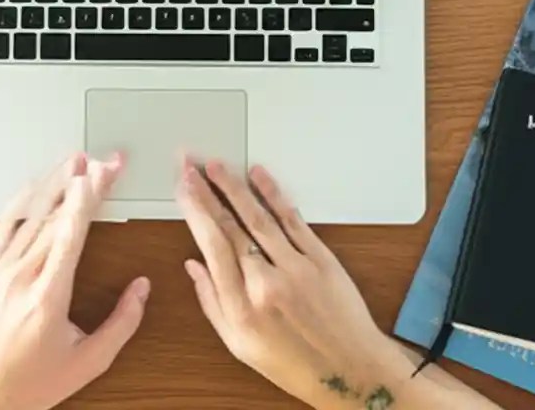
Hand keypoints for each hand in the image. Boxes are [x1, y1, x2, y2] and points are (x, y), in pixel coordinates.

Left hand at [0, 154, 149, 409]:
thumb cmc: (30, 384)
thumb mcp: (88, 362)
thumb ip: (121, 324)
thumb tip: (141, 290)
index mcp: (47, 296)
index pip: (70, 233)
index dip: (87, 198)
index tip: (101, 174)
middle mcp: (20, 277)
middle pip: (55, 216)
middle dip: (82, 184)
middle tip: (104, 162)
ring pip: (29, 216)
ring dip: (53, 185)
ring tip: (73, 161)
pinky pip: (2, 227)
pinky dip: (20, 202)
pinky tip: (33, 187)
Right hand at [177, 159, 492, 408]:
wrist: (351, 370)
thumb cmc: (295, 363)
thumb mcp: (239, 345)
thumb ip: (212, 302)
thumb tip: (193, 265)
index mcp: (241, 307)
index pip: (211, 246)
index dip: (194, 211)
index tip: (182, 187)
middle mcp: (266, 284)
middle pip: (229, 226)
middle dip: (205, 191)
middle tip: (189, 164)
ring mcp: (296, 268)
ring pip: (258, 218)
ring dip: (234, 187)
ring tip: (216, 165)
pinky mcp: (321, 259)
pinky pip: (293, 220)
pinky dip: (274, 195)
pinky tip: (258, 176)